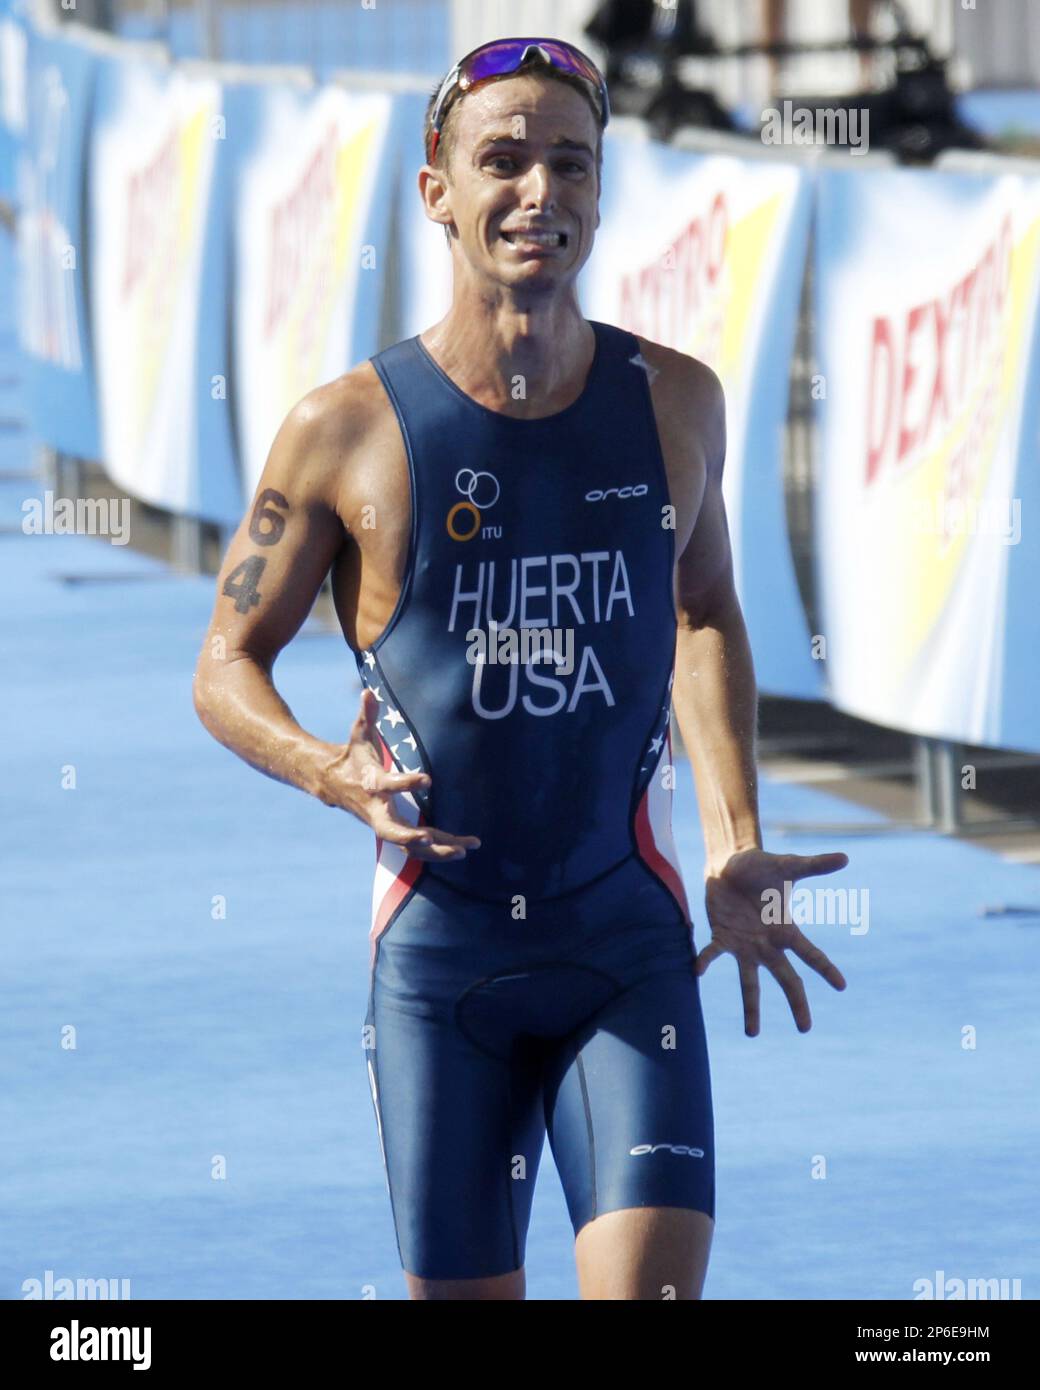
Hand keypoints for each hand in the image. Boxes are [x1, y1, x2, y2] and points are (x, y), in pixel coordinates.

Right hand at [318, 688, 480, 862]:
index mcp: (371, 784)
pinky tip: (465, 847)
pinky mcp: (397, 829)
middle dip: (415, 838)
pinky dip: (441, 848)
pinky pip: (419, 846)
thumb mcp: (359, 734)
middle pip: (394, 833)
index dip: (406, 782)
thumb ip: (366, 715)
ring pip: (410, 847)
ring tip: (466, 848)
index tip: (428, 778)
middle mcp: (378, 809)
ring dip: (438, 849)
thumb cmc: (353, 757)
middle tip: (434, 838)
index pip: (388, 785)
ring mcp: (387, 823)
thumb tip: (369, 692)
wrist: (333, 784)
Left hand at [696, 848, 848, 1035]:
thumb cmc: (762, 866)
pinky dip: (705, 961)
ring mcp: (744, 944)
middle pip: (786, 978)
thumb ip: (815, 865)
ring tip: (752, 1034)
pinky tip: (697, 970)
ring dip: (751, 1007)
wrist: (731, 862)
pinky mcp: (721, 937)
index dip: (826, 969)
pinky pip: (713, 953)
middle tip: (805, 1028)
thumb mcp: (789, 866)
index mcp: (786, 930)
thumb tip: (845, 857)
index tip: (842, 986)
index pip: (811, 953)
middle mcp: (767, 944)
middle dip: (796, 1003)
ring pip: (750, 982)